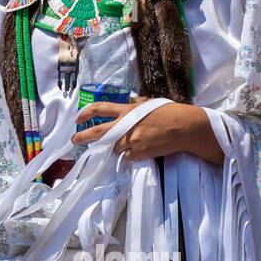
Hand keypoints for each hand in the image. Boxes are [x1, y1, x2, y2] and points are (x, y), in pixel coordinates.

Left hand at [72, 98, 223, 165]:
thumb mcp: (149, 104)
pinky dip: (129, 155)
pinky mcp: (139, 153)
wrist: (185, 128)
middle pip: (98, 132)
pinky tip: (140, 150)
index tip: (77, 118)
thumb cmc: (171, 113)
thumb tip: (129, 105)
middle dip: (83, 136)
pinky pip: (127, 157)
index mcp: (128, 110)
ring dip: (115, 147)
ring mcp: (131, 141)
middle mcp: (126, 126)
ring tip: (126, 143)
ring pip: (113, 147)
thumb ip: (135, 106)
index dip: (86, 113)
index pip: (101, 108)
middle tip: (74, 140)